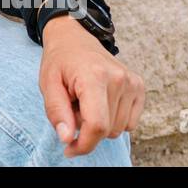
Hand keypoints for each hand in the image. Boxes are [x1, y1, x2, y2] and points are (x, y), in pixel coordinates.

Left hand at [39, 16, 143, 157]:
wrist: (74, 38)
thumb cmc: (60, 61)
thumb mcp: (47, 84)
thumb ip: (56, 112)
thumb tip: (67, 139)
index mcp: (94, 77)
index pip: (97, 125)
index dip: (83, 145)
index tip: (69, 149)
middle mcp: (119, 79)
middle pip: (107, 130)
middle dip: (86, 128)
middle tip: (73, 106)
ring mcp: (132, 82)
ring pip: (118, 129)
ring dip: (99, 123)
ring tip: (86, 101)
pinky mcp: (139, 86)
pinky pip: (129, 123)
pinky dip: (113, 119)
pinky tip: (101, 101)